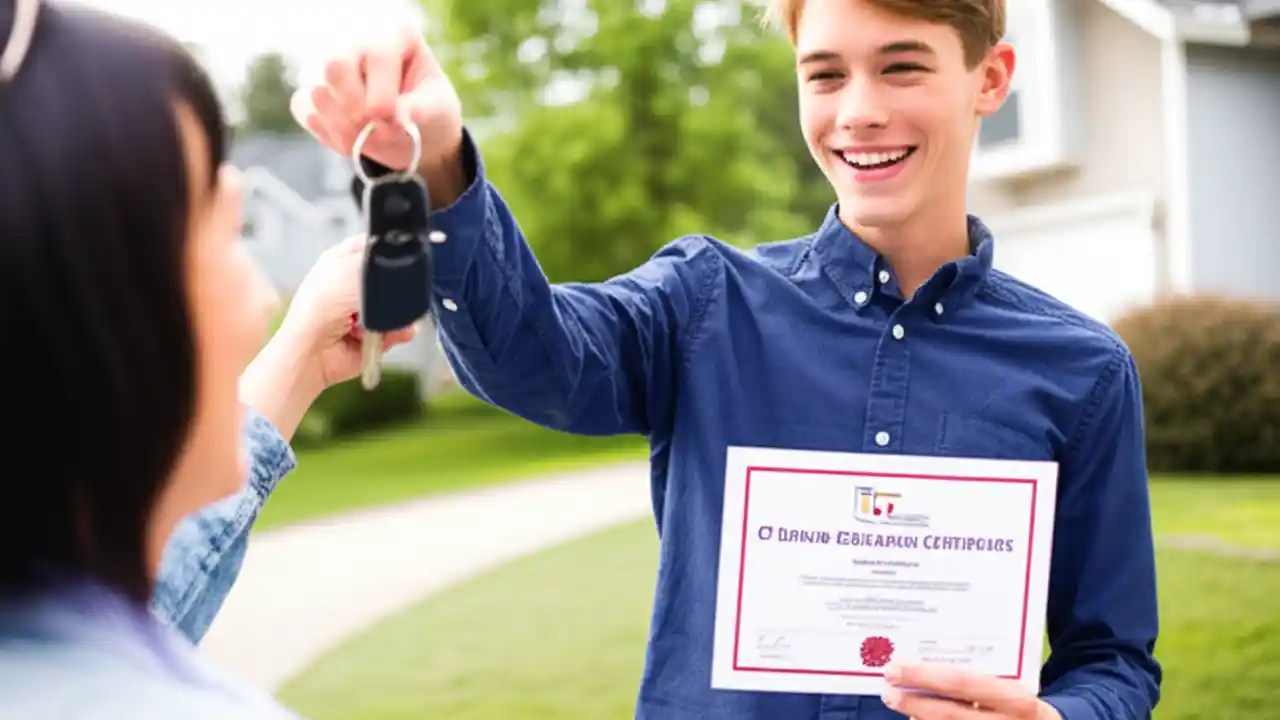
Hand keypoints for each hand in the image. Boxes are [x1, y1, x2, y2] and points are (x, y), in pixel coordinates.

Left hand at [240, 236, 418, 438]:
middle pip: (392, 278)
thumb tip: (404, 267)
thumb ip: (383, 261)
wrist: (313, 353)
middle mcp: (352, 285)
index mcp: (341, 262)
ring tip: (384, 320)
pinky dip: (400, 332)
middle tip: (391, 294)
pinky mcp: (375, 334)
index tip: (401, 256)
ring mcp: (364, 312)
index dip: (387, 249)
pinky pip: (400, 329)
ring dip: (399, 314)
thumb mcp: (352, 270)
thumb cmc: (318, 310)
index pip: (373, 245)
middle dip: (397, 288)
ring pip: (400, 305)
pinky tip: (390, 333)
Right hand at [290, 24, 466, 206]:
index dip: (382, 95)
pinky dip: (329, 135)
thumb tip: (398, 117)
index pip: (376, 54)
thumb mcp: (439, 108)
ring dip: (345, 130)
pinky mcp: (312, 93)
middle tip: (377, 130)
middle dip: (356, 110)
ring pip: (318, 95)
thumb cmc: (430, 110)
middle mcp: (358, 43)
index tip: (395, 123)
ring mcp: (332, 69)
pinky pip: (305, 112)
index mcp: (395, 35)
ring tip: (372, 140)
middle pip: (335, 67)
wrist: (417, 132)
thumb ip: (422, 110)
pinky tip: (352, 142)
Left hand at [881, 664, 1061, 719]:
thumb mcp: (1012, 685)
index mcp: (1016, 700)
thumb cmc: (1027, 702)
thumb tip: (928, 667)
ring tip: (902, 706)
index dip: (924, 676)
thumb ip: (979, 679)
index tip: (895, 668)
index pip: (963, 683)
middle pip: (951, 716)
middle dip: (914, 703)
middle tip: (888, 691)